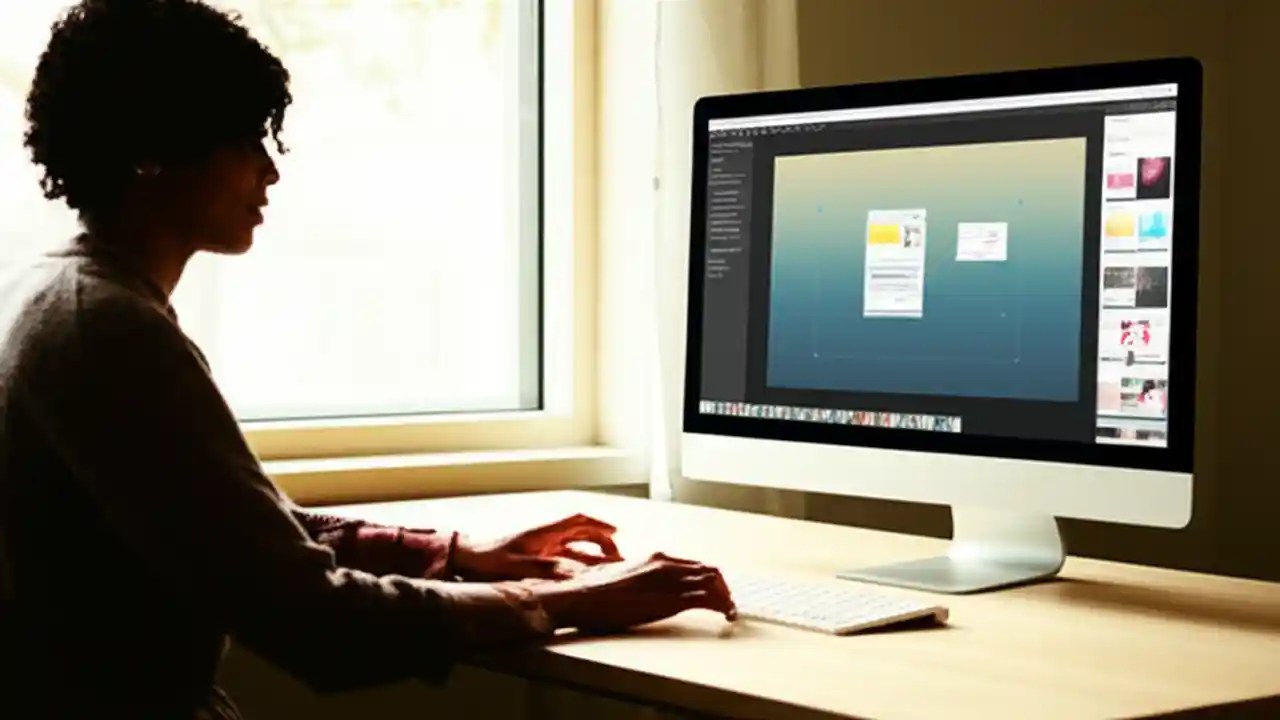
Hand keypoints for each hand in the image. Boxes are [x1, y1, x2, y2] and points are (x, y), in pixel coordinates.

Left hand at [453, 513, 624, 580]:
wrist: (467, 558)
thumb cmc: (488, 559)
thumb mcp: (516, 566)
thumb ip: (544, 569)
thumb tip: (571, 573)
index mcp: (544, 532)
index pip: (578, 520)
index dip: (600, 525)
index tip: (617, 532)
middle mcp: (547, 536)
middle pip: (582, 532)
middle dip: (603, 542)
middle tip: (618, 558)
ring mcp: (543, 546)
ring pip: (576, 547)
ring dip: (593, 554)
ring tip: (609, 568)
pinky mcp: (537, 557)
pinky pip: (566, 558)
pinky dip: (580, 564)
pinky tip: (586, 577)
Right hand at [531, 552, 736, 632]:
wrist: (580, 595)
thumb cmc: (593, 590)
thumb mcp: (619, 575)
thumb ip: (636, 575)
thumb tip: (639, 583)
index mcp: (655, 557)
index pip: (693, 564)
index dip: (708, 579)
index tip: (713, 591)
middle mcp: (666, 564)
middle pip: (708, 570)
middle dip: (722, 587)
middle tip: (726, 603)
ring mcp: (669, 581)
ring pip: (713, 582)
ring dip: (726, 597)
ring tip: (730, 611)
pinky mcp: (669, 600)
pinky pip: (708, 600)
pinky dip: (723, 607)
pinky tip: (727, 617)